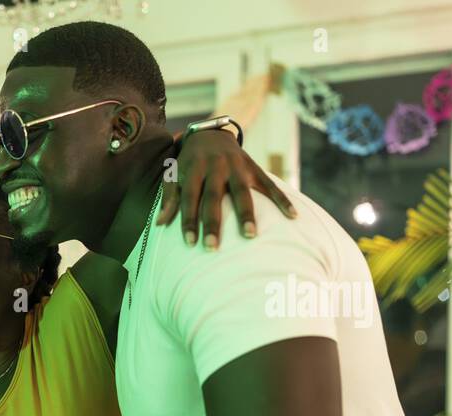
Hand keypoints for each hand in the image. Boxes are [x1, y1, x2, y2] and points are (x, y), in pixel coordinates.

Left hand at [159, 128, 296, 248]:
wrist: (210, 132)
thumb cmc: (188, 162)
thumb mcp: (174, 174)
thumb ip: (169, 197)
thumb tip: (159, 223)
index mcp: (194, 169)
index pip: (190, 198)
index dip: (189, 221)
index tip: (190, 243)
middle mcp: (216, 167)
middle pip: (214, 197)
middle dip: (213, 223)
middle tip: (212, 247)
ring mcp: (237, 166)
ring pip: (242, 192)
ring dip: (246, 213)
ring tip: (250, 235)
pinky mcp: (254, 167)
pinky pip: (270, 184)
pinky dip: (281, 199)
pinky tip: (291, 215)